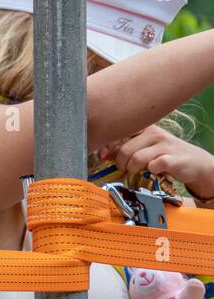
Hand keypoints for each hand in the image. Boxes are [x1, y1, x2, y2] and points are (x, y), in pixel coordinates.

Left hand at [98, 124, 213, 199]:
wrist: (195, 162)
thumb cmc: (165, 154)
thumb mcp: (145, 147)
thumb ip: (125, 147)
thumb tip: (102, 153)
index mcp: (144, 127)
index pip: (119, 132)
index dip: (107, 145)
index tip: (102, 155)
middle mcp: (154, 133)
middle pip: (125, 149)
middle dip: (120, 162)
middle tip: (123, 169)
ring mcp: (165, 145)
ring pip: (137, 158)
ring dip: (132, 168)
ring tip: (135, 171)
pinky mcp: (174, 159)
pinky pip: (156, 164)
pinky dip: (150, 170)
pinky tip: (152, 171)